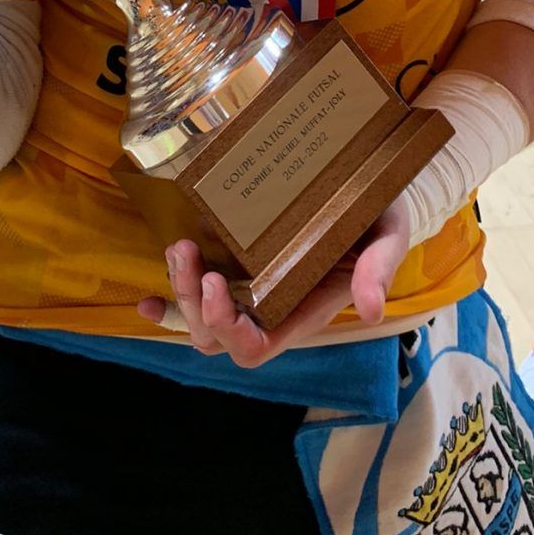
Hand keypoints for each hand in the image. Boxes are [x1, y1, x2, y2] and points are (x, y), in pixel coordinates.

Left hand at [137, 200, 411, 367]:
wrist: (371, 187)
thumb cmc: (379, 216)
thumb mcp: (388, 234)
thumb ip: (379, 269)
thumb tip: (369, 310)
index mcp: (301, 310)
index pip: (254, 347)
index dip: (228, 330)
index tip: (217, 286)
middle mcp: (269, 307)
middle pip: (215, 336)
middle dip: (193, 306)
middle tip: (189, 255)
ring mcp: (248, 286)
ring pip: (198, 318)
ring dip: (179, 291)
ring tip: (178, 248)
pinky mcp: (234, 261)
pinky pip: (194, 295)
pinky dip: (167, 305)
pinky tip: (146, 302)